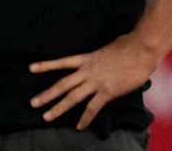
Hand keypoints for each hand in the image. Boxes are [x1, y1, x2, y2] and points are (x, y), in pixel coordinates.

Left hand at [30, 34, 157, 129]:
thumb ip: (100, 55)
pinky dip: (85, 118)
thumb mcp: (107, 48)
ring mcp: (96, 82)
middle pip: (62, 84)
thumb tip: (102, 57)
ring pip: (73, 97)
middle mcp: (87, 71)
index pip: (62, 62)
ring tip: (46, 116)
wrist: (140, 49)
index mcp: (86, 58)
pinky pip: (93, 107)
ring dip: (59, 108)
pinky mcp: (108, 91)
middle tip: (33, 103)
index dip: (46, 65)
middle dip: (47, 94)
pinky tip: (79, 126)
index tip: (30, 68)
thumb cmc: (128, 46)